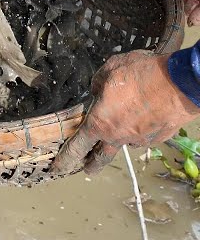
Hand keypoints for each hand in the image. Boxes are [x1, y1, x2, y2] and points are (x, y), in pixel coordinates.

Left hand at [52, 50, 199, 174]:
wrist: (180, 82)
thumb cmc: (142, 74)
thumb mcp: (110, 70)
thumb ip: (98, 84)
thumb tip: (97, 91)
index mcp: (99, 123)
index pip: (76, 147)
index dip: (65, 159)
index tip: (58, 168)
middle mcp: (118, 136)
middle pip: (100, 157)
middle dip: (91, 164)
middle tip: (87, 169)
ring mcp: (140, 139)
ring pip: (125, 144)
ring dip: (119, 142)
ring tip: (118, 135)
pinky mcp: (159, 137)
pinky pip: (145, 138)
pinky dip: (141, 132)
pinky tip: (143, 121)